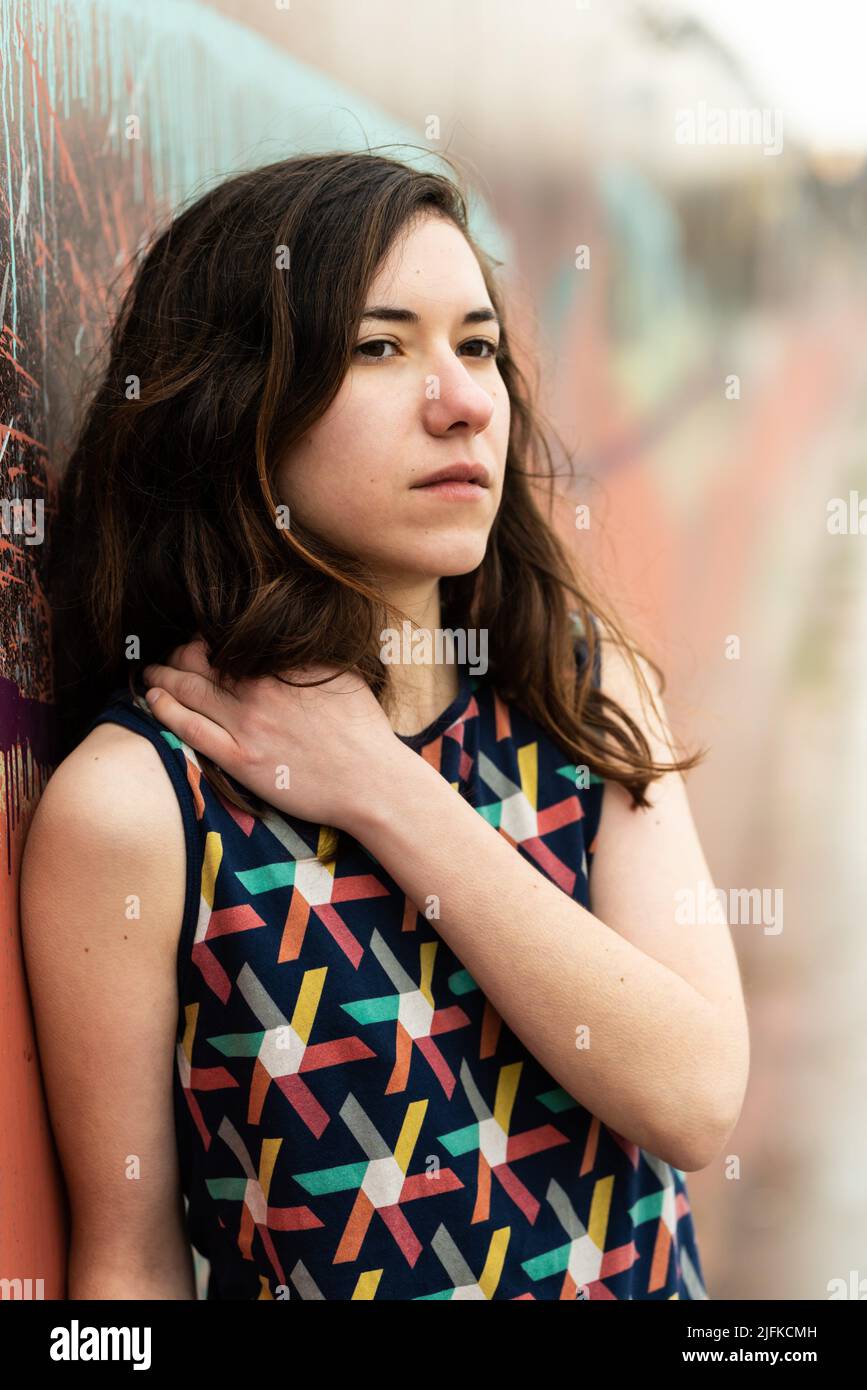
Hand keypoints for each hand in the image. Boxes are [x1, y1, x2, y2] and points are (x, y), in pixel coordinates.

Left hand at [140, 638, 401, 832]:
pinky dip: (166, 710)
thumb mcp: (343, 675)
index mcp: (284, 667)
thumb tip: (290, 641)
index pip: (230, 639)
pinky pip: (190, 728)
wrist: (371, 781)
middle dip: (177, 654)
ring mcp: (247, 725)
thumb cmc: (364, 731)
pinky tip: (154, 700)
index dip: (206, 637)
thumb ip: (309, 658)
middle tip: (168, 656)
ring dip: (161, 677)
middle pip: (200, 659)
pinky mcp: (241, 759)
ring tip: (149, 673)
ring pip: (188, 690)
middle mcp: (260, 689)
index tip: (199, 640)